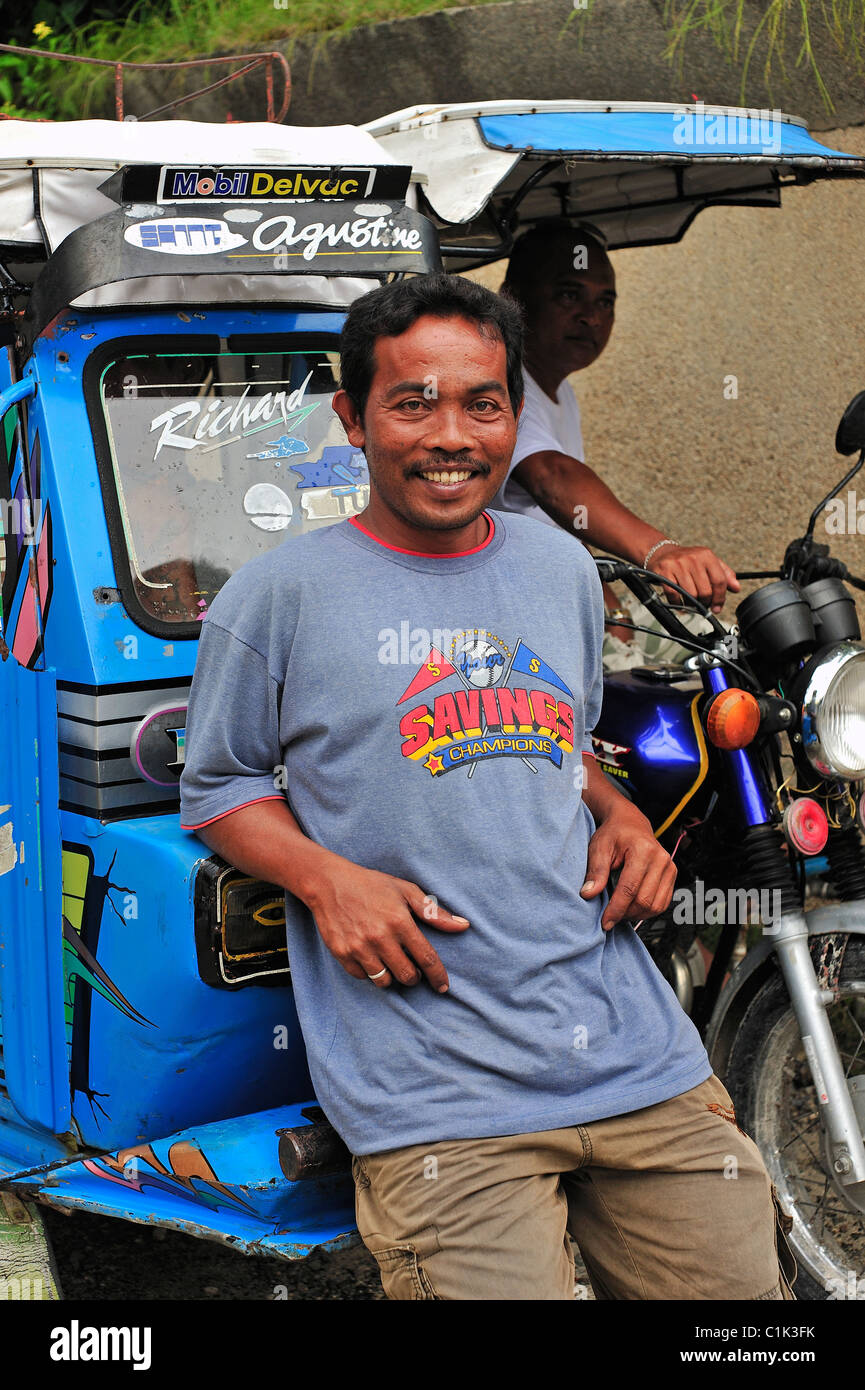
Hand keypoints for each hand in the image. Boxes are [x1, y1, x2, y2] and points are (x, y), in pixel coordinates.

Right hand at [305, 862, 469, 990]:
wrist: (329, 883)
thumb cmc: (371, 885)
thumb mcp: (405, 890)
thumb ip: (433, 912)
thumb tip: (463, 926)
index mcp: (400, 922)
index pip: (426, 958)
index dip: (438, 976)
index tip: (443, 987)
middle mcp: (380, 938)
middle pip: (407, 976)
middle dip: (413, 976)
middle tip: (410, 966)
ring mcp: (359, 947)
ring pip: (384, 981)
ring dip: (392, 976)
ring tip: (390, 962)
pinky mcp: (342, 954)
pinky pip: (363, 977)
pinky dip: (370, 973)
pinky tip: (371, 958)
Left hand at [580, 803, 675, 929]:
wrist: (630, 823)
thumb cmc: (613, 834)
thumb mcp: (599, 847)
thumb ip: (595, 871)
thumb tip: (588, 894)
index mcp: (643, 850)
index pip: (629, 889)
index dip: (616, 909)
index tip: (604, 922)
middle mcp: (661, 859)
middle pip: (644, 900)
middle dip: (625, 914)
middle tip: (609, 917)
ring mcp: (670, 867)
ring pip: (655, 906)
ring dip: (636, 915)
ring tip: (619, 912)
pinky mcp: (672, 875)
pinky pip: (662, 903)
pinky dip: (647, 911)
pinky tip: (631, 908)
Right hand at [649, 544, 739, 613]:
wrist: (662, 553)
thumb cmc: (688, 561)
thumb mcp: (708, 563)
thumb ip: (724, 575)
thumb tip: (736, 587)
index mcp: (706, 555)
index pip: (719, 581)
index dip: (720, 598)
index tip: (718, 607)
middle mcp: (692, 558)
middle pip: (705, 591)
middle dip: (705, 602)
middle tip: (702, 604)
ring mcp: (677, 565)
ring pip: (690, 595)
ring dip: (691, 604)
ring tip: (690, 602)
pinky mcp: (664, 572)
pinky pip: (674, 595)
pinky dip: (677, 603)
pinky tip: (679, 602)